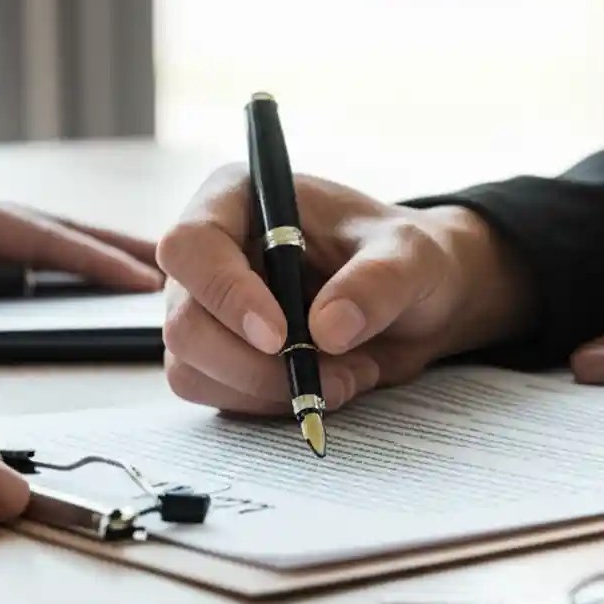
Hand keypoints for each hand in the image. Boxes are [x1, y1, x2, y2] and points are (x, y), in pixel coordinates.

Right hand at [156, 164, 529, 413]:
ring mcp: (208, 308)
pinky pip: (217, 395)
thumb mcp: (411, 257)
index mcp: (240, 199)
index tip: (278, 336)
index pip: (191, 245)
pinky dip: (270, 403)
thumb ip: (376, 283)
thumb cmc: (407, 259)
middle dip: (255, 366)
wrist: (418, 304)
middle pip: (184, 322)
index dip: (226, 294)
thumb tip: (327, 329)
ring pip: (192, 368)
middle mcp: (211, 253)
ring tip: (344, 377)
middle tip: (328, 376)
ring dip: (268, 390)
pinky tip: (324, 384)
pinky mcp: (220, 356)